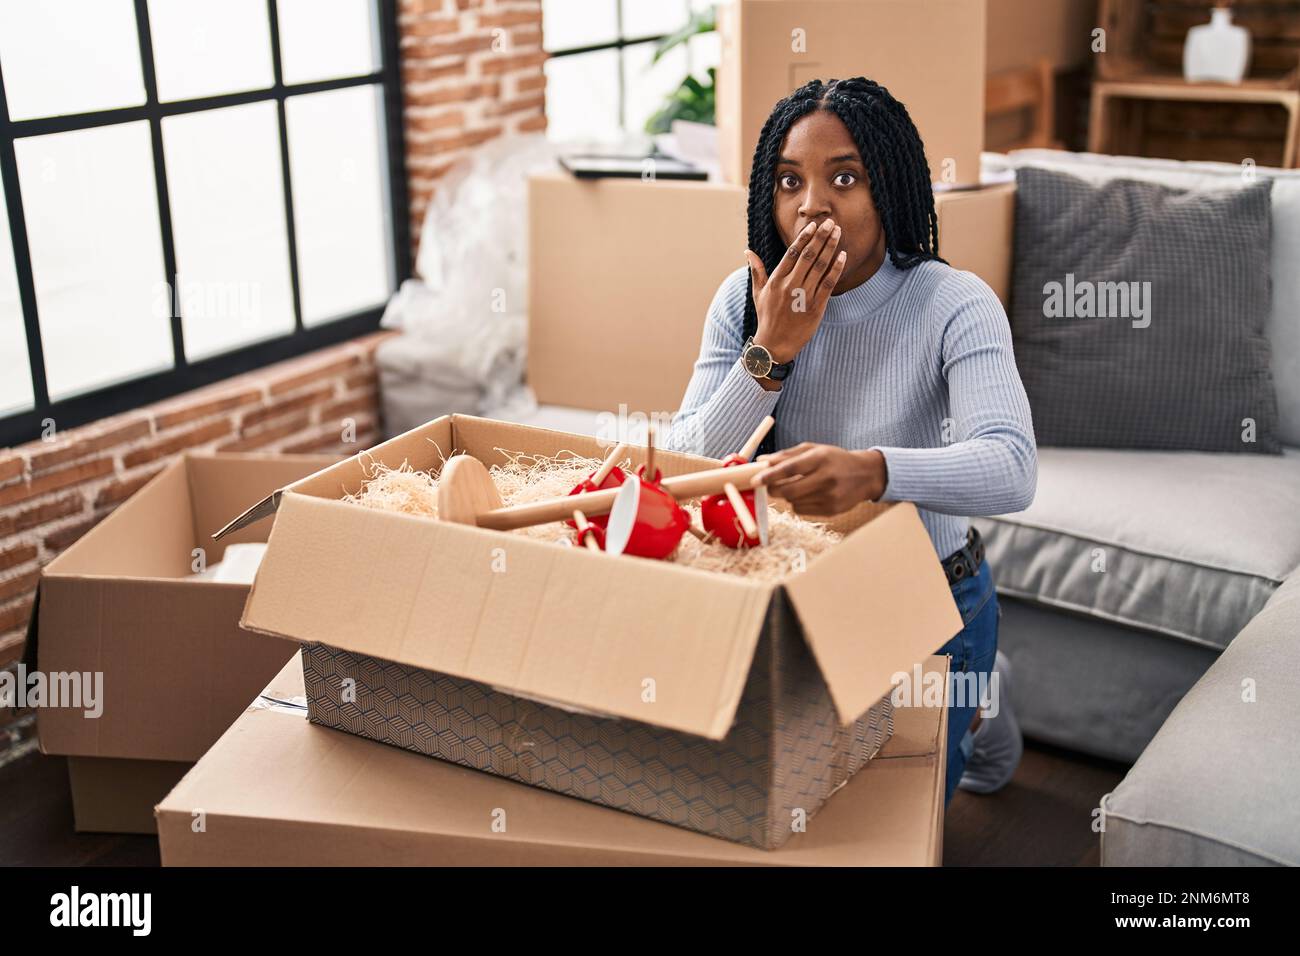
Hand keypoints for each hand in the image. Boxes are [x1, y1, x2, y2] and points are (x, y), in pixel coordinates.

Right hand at [745, 219, 847, 363]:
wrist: (774, 345)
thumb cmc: (766, 317)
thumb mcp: (758, 293)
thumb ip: (756, 270)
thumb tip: (747, 252)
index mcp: (776, 280)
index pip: (792, 253)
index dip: (804, 238)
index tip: (813, 225)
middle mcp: (790, 286)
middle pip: (808, 256)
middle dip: (820, 237)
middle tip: (830, 222)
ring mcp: (803, 296)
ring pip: (820, 266)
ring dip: (830, 247)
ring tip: (837, 232)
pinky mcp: (816, 307)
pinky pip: (828, 284)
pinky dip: (836, 269)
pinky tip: (843, 256)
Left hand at [752, 443, 886, 515]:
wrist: (866, 475)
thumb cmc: (835, 459)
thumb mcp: (814, 450)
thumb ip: (787, 455)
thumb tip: (761, 462)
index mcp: (821, 458)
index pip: (790, 468)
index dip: (770, 475)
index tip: (755, 480)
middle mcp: (827, 478)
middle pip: (789, 490)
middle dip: (773, 489)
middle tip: (769, 486)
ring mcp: (830, 496)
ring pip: (793, 502)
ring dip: (787, 495)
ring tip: (798, 486)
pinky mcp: (832, 510)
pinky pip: (802, 511)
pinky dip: (798, 503)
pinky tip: (809, 495)